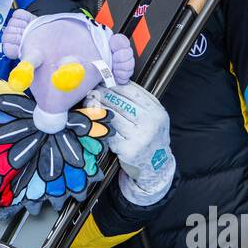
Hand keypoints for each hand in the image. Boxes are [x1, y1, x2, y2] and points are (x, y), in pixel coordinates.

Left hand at [97, 81, 174, 205]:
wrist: (156, 166)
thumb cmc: (150, 136)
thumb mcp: (152, 116)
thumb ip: (138, 100)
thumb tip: (114, 83)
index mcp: (156, 111)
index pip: (132, 91)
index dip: (114, 85)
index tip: (103, 82)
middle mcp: (150, 123)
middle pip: (120, 103)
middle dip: (103, 95)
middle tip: (92, 91)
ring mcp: (139, 137)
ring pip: (112, 116)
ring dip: (98, 108)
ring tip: (90, 103)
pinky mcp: (127, 149)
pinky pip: (108, 132)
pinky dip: (100, 125)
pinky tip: (95, 121)